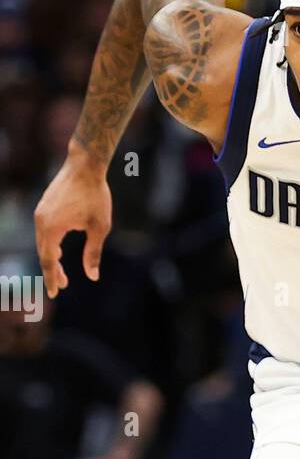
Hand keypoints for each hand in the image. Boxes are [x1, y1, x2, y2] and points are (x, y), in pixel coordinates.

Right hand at [34, 141, 111, 297]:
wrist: (85, 164)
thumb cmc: (95, 195)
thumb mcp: (99, 227)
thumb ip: (93, 253)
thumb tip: (92, 276)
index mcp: (51, 228)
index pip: (49, 261)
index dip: (52, 279)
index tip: (54, 294)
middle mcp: (41, 221)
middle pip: (43, 254)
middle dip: (52, 272)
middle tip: (62, 286)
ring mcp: (40, 213)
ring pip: (43, 244)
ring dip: (51, 259)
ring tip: (62, 275)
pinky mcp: (44, 207)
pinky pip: (44, 233)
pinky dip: (50, 246)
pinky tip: (59, 253)